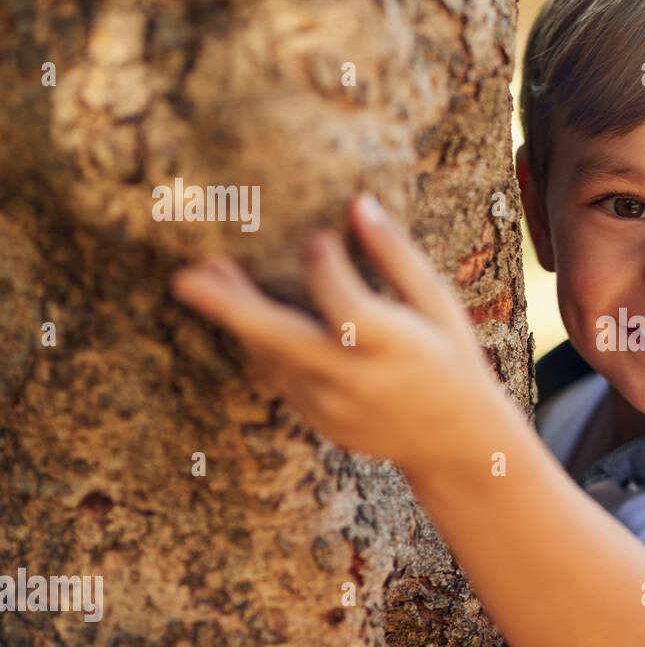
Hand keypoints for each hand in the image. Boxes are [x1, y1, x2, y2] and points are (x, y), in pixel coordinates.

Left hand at [171, 194, 502, 469]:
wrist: (455, 442)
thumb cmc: (451, 359)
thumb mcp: (438, 306)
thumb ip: (397, 257)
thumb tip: (358, 203)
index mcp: (396, 348)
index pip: (347, 307)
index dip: (324, 268)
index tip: (316, 236)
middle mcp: (358, 381)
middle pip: (284, 341)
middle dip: (232, 308)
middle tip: (186, 278)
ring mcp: (332, 406)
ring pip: (271, 357)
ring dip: (235, 317)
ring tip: (202, 276)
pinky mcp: (318, 419)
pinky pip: (279, 375)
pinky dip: (259, 343)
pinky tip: (242, 310)